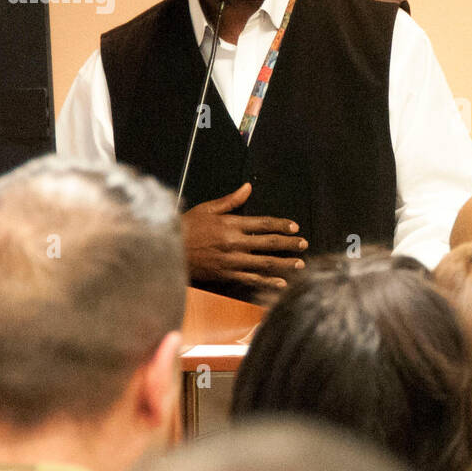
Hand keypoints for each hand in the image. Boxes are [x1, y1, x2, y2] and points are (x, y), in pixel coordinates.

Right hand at [181, 182, 307, 290]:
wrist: (168, 251)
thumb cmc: (187, 227)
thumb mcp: (207, 208)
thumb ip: (231, 200)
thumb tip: (247, 187)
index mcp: (231, 225)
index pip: (263, 224)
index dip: (281, 225)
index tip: (294, 227)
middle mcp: (235, 243)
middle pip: (269, 244)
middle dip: (289, 244)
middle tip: (303, 244)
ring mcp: (232, 261)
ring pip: (264, 263)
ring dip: (284, 264)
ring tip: (300, 263)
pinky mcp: (227, 275)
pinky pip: (252, 280)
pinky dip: (268, 282)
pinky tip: (281, 283)